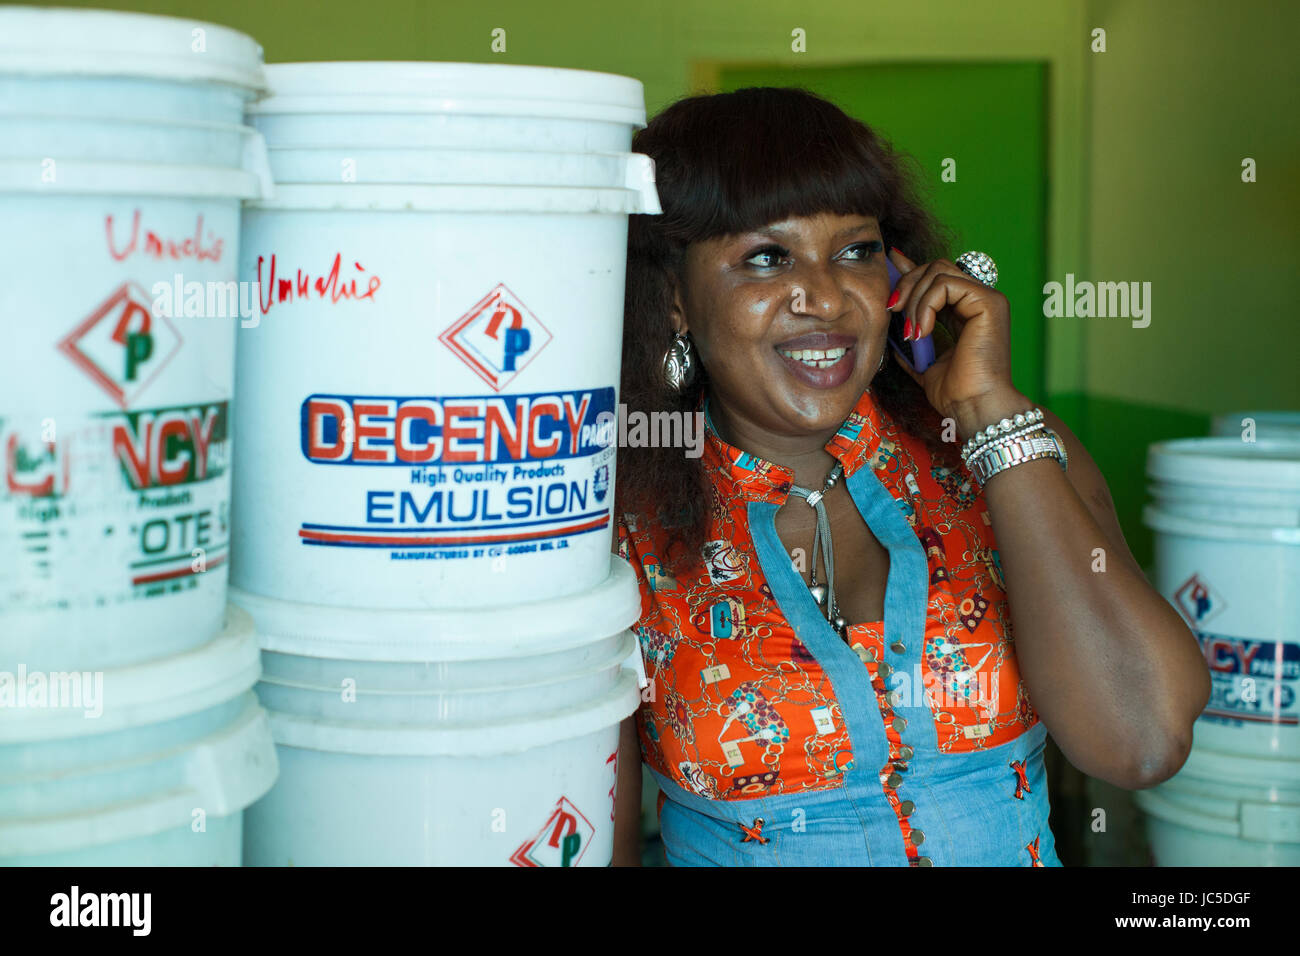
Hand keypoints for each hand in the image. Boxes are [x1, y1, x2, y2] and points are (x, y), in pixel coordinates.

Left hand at [887, 247, 1026, 439]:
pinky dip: (925, 305)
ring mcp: (986, 298)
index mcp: (965, 310)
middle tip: (891, 309)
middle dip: (906, 283)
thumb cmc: (954, 391)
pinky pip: (945, 284)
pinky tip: (922, 332)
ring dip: (914, 299)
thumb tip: (891, 314)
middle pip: (935, 267)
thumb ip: (912, 332)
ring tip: (911, 332)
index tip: (889, 265)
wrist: (972, 407)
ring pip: (938, 271)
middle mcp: (979, 300)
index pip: (937, 276)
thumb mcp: (922, 357)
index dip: (910, 269)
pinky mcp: (988, 302)